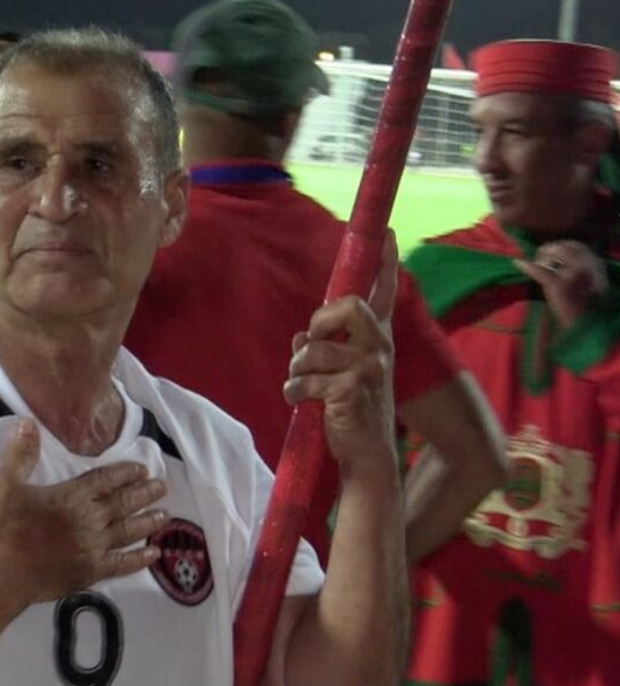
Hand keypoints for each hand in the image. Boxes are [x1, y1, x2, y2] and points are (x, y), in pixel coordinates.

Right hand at [0, 419, 166, 603]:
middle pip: (123, 503)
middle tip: (162, 487)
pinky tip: (153, 555)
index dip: (124, 472)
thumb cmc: (1, 526)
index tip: (142, 468)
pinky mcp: (90, 573)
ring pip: (128, 531)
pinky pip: (122, 565)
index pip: (105, 479)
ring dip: (147, 522)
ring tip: (165, 516)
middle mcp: (90, 519)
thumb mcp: (5, 482)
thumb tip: (28, 422)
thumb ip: (21, 453)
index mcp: (73, 496)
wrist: (0, 573)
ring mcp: (93, 548)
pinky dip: (139, 559)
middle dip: (144, 493)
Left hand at [283, 234, 397, 473]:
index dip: (386, 264)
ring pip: (313, 349)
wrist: (365, 453)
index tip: (390, 233)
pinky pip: (305, 380)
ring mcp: (369, 369)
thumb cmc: (349, 408)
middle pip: (349, 305)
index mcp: (377, 340)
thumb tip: (302, 336)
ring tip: (302, 386)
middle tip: (314, 343)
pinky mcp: (352, 390)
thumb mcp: (339, 372)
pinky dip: (294, 392)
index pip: (384, 295)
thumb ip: (324, 347)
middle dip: (320, 322)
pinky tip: (300, 402)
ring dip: (297, 370)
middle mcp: (379, 349)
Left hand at [513, 240, 607, 328]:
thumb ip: (575, 264)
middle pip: (563, 248)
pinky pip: (540, 271)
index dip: (560, 246)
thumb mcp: (587, 280)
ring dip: (541, 260)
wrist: (584, 325)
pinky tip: (518, 263)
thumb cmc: (583, 304)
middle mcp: (589, 265)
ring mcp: (575, 274)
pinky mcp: (560, 285)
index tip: (549, 253)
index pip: (576, 245)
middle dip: (548, 250)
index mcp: (597, 264)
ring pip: (552, 257)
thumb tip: (553, 251)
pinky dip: (528, 267)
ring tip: (535, 267)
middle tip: (538, 258)